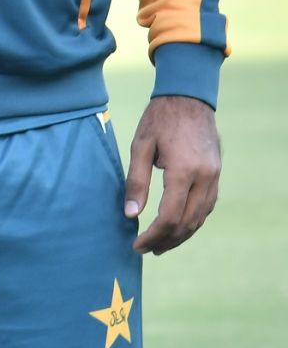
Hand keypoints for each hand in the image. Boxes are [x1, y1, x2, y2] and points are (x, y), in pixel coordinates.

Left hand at [125, 95, 221, 254]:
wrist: (189, 98)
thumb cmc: (160, 119)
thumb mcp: (141, 145)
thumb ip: (136, 181)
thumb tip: (130, 214)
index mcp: (183, 171)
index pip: (169, 217)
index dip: (152, 235)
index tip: (136, 244)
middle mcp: (204, 179)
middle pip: (186, 224)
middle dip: (166, 241)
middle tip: (146, 249)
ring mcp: (214, 178)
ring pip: (199, 219)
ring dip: (180, 235)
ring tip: (160, 244)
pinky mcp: (216, 176)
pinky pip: (206, 207)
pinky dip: (191, 221)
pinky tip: (177, 225)